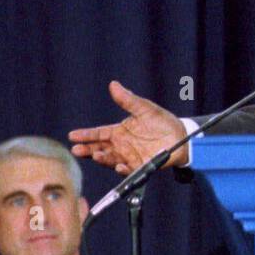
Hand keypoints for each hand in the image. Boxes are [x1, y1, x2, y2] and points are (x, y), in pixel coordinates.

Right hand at [69, 81, 187, 174]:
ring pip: (111, 160)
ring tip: (96, 155)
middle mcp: (121, 146)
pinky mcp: (140, 166)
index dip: (85, 135)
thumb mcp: (145, 108)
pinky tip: (119, 166)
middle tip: (77, 150)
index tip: (72, 136)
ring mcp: (129, 157)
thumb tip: (113, 85)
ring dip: (103, 159)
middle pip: (100, 148)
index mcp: (119, 132)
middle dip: (87, 150)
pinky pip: (129, 170)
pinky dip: (123, 169)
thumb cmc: (161, 121)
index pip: (98, 133)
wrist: (181, 136)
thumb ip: (128, 100)